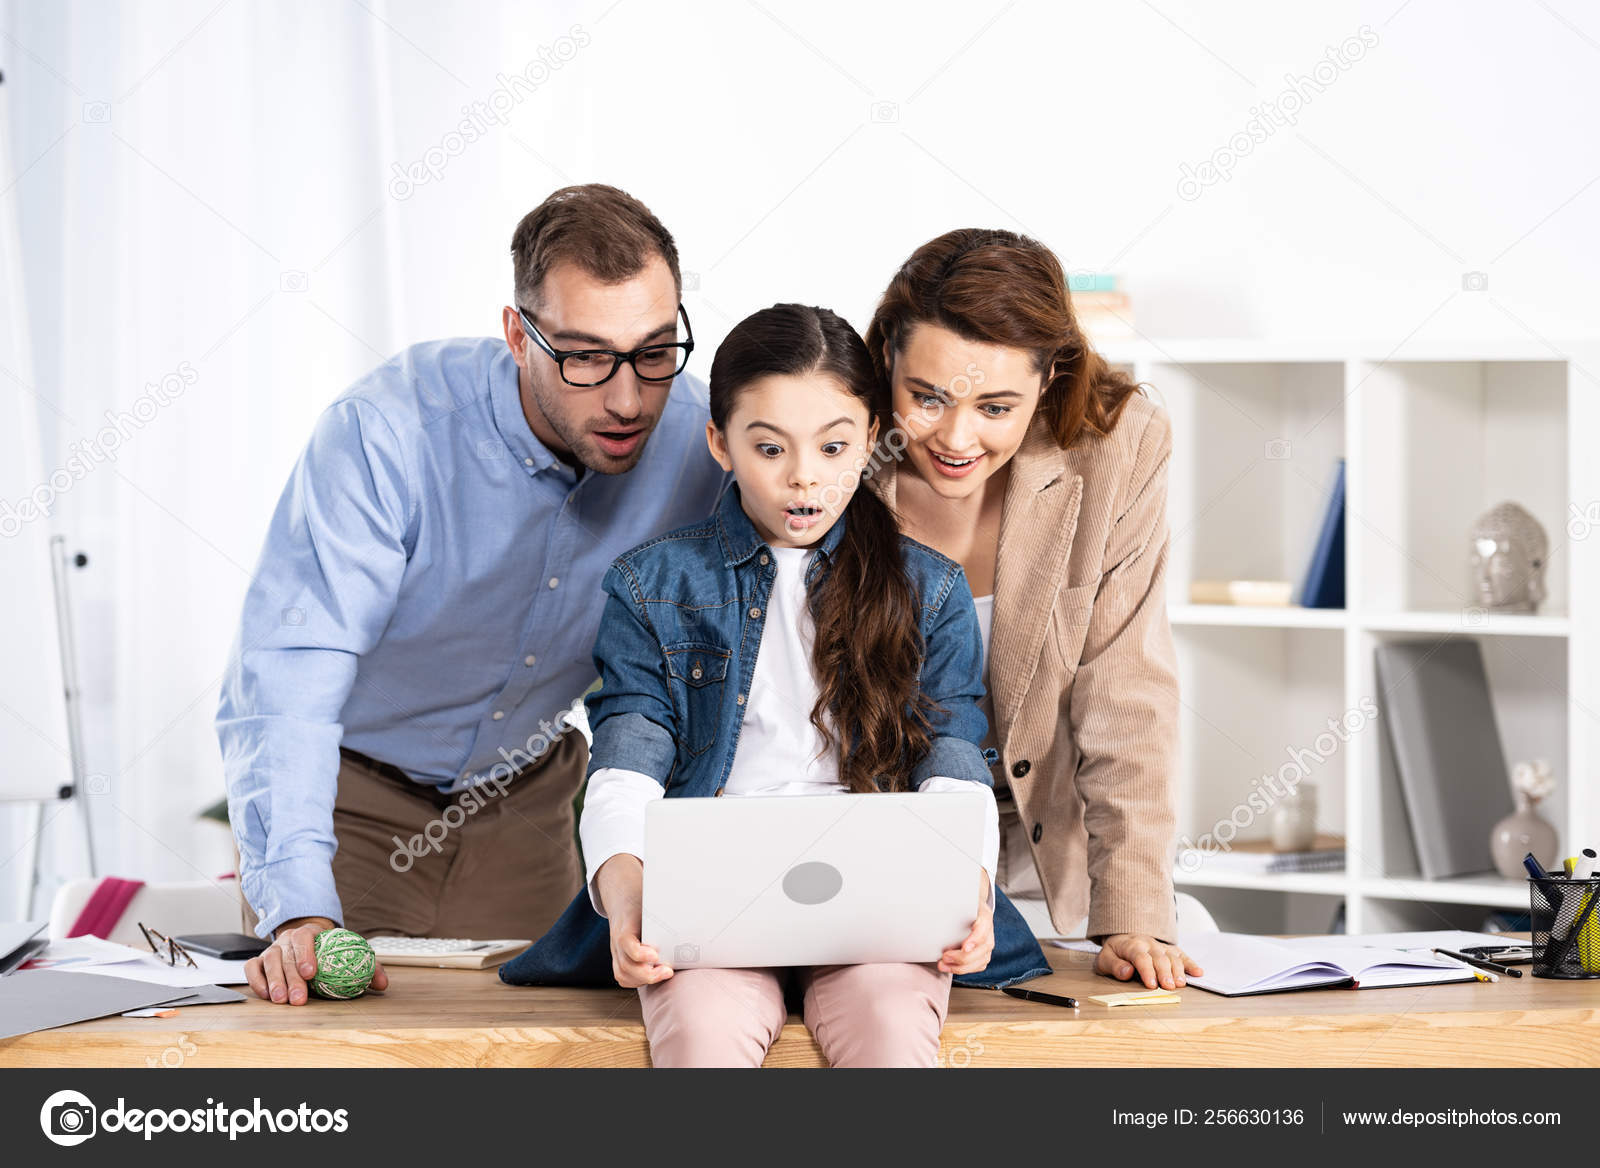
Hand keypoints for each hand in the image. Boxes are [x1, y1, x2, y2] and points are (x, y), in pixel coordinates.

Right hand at [244, 916, 389, 1005]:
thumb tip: (383, 984)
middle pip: (286, 955)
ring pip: (268, 961)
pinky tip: (266, 995)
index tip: (312, 973)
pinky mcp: (259, 961)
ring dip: (275, 982)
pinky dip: (257, 980)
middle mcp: (287, 939)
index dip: (306, 954)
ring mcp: (272, 949)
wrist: (308, 944)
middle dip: (291, 978)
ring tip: (282, 1000)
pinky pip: (252, 968)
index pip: (304, 937)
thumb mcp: (349, 954)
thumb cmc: (330, 953)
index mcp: (310, 932)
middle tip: (299, 999)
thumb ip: (368, 967)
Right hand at [594, 854, 672, 988]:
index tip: (656, 955)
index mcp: (625, 925)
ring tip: (665, 973)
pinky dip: (638, 981)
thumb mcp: (651, 899)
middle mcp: (617, 942)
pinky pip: (624, 978)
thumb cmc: (642, 901)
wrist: (623, 900)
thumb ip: (667, 906)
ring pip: (623, 975)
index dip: (640, 953)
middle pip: (625, 966)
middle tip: (668, 971)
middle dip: (647, 973)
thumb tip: (692, 906)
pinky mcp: (619, 959)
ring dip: (644, 980)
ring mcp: (616, 953)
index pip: (625, 943)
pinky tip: (655, 976)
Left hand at [939, 870, 993, 975]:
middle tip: (944, 957)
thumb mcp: (956, 897)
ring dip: (962, 967)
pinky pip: (979, 966)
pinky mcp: (984, 952)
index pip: (984, 926)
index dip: (975, 938)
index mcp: (984, 914)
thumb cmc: (962, 902)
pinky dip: (965, 970)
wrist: (971, 906)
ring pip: (981, 960)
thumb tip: (926, 895)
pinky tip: (950, 968)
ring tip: (943, 965)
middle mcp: (989, 929)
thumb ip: (946, 898)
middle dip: (963, 957)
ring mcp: (988, 942)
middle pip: (983, 948)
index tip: (964, 947)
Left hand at [1094, 934, 1201, 989]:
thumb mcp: (1104, 959)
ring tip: (1181, 984)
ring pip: (1172, 956)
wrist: (1123, 938)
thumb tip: (1127, 972)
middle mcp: (1149, 944)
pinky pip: (1182, 955)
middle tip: (1168, 987)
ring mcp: (1162, 946)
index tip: (1151, 984)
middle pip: (1159, 958)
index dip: (1147, 971)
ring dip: (1178, 970)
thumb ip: (1114, 966)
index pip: (1141, 957)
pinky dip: (1191, 964)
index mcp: (1132, 946)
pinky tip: (1198, 973)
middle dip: (1164, 972)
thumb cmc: (1114, 953)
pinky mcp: (1171, 950)